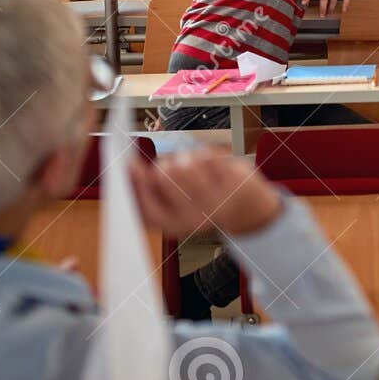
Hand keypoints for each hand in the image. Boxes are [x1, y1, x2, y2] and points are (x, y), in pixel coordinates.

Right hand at [130, 149, 283, 238]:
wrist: (249, 211)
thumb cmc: (204, 205)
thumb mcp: (175, 209)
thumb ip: (150, 193)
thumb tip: (129, 168)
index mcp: (174, 226)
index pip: (144, 207)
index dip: (134, 183)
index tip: (129, 165)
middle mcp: (193, 218)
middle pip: (163, 175)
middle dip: (165, 163)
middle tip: (173, 165)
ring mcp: (215, 202)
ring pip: (185, 162)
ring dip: (187, 157)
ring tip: (196, 166)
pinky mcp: (232, 183)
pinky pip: (208, 156)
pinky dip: (207, 154)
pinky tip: (213, 164)